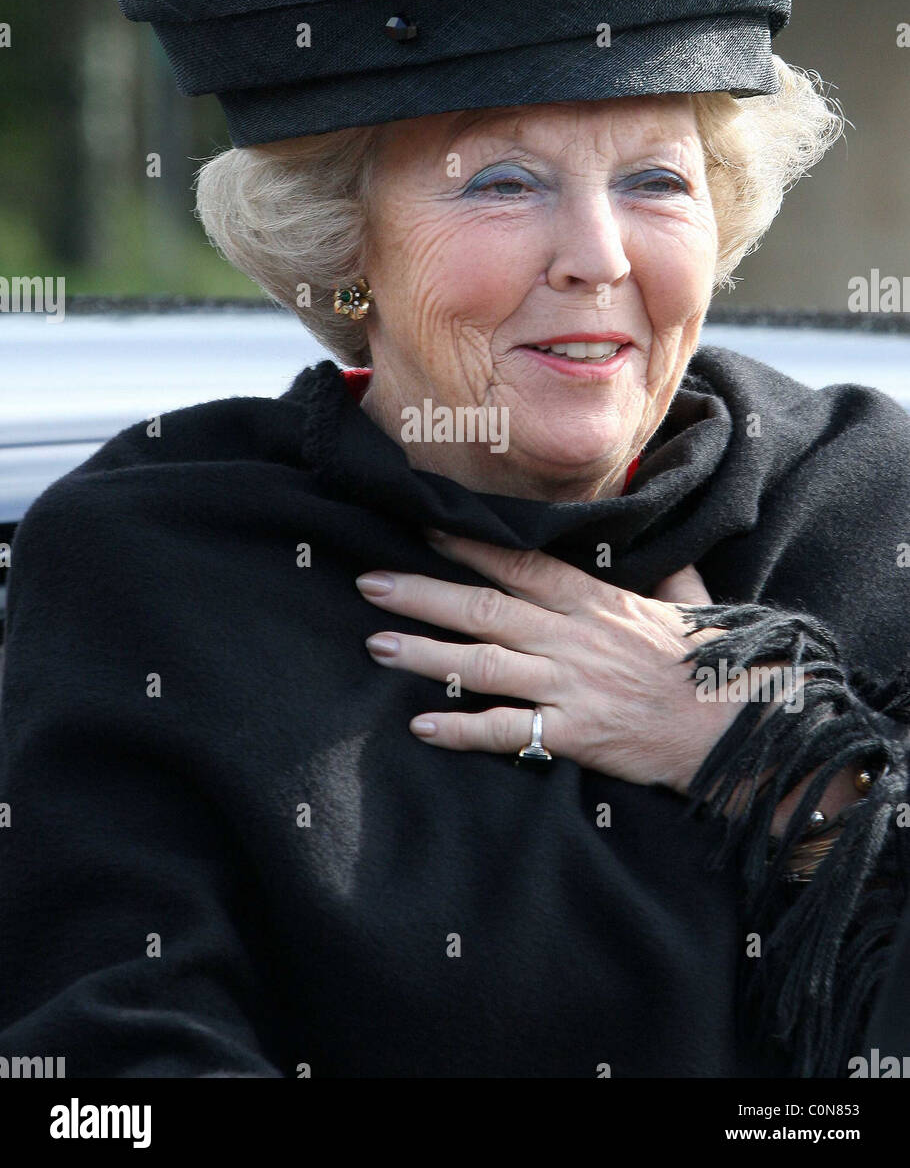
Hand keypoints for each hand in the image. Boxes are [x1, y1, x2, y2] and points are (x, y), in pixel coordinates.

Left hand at [355, 531, 734, 793]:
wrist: (739, 725)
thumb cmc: (713, 663)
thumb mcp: (691, 605)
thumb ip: (669, 579)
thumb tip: (667, 551)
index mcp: (595, 601)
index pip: (521, 563)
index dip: (469, 545)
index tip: (424, 528)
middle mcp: (573, 637)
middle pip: (485, 609)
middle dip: (423, 594)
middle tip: (369, 583)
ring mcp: (571, 685)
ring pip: (484, 665)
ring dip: (426, 656)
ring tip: (378, 646)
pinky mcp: (576, 733)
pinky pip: (509, 730)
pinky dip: (464, 729)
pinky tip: (423, 725)